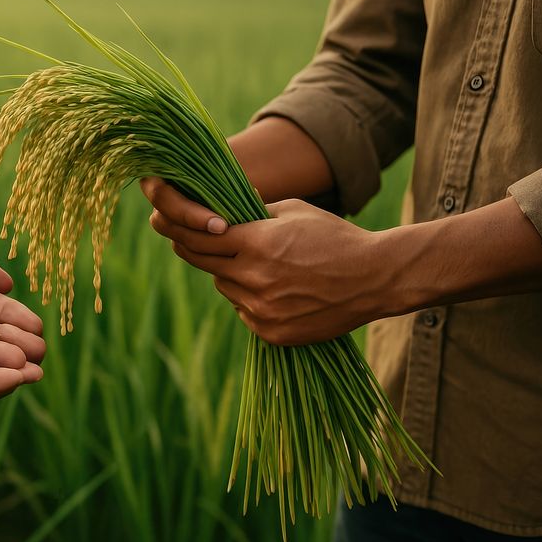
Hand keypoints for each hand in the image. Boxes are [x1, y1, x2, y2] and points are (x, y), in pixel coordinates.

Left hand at [141, 178, 396, 345]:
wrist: (375, 278)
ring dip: (231, 275)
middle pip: (204, 264)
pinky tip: (276, 290)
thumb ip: (253, 212)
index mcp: (257, 243)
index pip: (200, 236)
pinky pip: (244, 312)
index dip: (180, 228)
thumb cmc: (334, 237)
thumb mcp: (293, 211)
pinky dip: (250, 300)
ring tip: (259, 265)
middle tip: (197, 242)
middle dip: (197, 250)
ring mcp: (262, 309)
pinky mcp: (271, 332)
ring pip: (225, 288)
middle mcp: (254, 278)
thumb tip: (217, 209)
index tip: (166, 222)